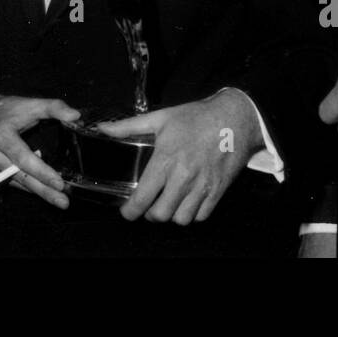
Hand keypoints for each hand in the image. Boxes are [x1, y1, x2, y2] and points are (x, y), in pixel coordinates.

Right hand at [0, 94, 80, 208]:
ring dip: (39, 192)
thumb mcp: (29, 103)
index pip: (23, 158)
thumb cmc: (6, 110)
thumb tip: (75, 115)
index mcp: (1, 136)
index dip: (42, 171)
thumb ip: (53, 107)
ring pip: (18, 182)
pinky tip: (44, 192)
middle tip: (64, 202)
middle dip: (44, 190)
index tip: (59, 183)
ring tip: (60, 200)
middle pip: (21, 176)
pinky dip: (30, 188)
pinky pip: (13, 182)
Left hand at [98, 88, 260, 224]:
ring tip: (168, 203)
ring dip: (171, 215)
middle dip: (150, 214)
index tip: (126, 212)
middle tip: (148, 205)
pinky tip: (187, 201)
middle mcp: (183, 177)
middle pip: (160, 214)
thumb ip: (128, 126)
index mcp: (166, 160)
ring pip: (181, 219)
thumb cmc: (196, 117)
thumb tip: (103, 128)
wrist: (234, 118)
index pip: (143, 197)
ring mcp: (202, 186)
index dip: (130, 211)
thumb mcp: (160, 117)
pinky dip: (192, 214)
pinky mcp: (218, 191)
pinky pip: (201, 216)